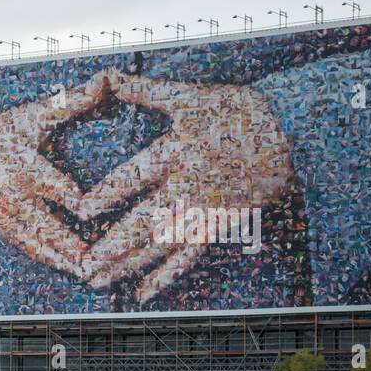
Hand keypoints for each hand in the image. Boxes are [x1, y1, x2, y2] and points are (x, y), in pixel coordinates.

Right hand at [0, 70, 113, 275]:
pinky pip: (31, 250)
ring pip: (39, 244)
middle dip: (70, 244)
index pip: (52, 185)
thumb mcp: (29, 117)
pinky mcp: (7, 231)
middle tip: (95, 258)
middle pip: (46, 225)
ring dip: (64, 260)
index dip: (73, 199)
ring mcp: (9, 219)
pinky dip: (53, 261)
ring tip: (90, 274)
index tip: (90, 209)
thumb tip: (105, 79)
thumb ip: (69, 102)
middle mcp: (15, 198)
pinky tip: (74, 271)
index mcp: (22, 166)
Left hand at [74, 71, 294, 297]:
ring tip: (96, 281)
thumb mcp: (190, 96)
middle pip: (146, 221)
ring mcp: (204, 210)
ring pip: (161, 246)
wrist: (289, 132)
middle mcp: (189, 186)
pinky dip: (164, 277)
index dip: (109, 193)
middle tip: (83, 265)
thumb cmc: (236, 111)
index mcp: (178, 151)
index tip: (81, 210)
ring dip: (128, 266)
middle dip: (113, 245)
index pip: (138, 175)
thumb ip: (144, 92)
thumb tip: (106, 75)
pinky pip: (188, 258)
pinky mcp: (216, 226)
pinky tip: (141, 295)